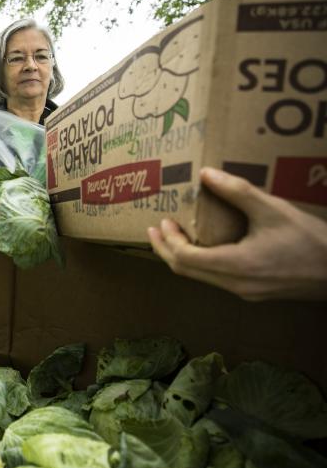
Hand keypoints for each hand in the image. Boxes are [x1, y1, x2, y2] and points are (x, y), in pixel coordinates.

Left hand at [148, 167, 326, 301]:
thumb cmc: (311, 240)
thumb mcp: (273, 210)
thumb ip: (237, 191)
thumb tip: (205, 173)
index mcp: (236, 266)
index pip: (185, 258)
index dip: (168, 240)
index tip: (162, 222)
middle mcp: (235, 285)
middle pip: (186, 271)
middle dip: (166, 250)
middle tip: (155, 230)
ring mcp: (245, 293)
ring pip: (201, 277)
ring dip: (183, 257)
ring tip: (175, 235)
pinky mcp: (255, 293)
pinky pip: (216, 279)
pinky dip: (202, 262)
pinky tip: (205, 246)